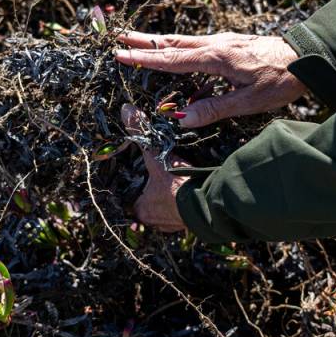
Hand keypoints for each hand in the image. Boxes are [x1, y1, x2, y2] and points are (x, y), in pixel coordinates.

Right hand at [113, 30, 307, 126]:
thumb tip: (181, 118)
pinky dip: (177, 46)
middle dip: (142, 41)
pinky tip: (175, 54)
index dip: (144, 60)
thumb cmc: (281, 80)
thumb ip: (213, 109)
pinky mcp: (231, 44)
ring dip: (157, 41)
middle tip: (115, 36)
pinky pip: (196, 44)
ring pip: (183, 40)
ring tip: (135, 40)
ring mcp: (223, 41)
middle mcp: (216, 44)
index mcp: (216, 57)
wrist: (309, 57)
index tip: (119, 55)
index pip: (172, 59)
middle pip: (171, 42)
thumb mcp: (248, 101)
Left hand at [120, 104, 187, 231]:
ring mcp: (173, 225)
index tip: (138, 178)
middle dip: (152, 195)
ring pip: (166, 212)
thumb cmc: (179, 185)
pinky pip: (182, 215)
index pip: (130, 200)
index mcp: (142, 210)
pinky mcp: (190, 225)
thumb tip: (126, 110)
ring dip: (169, 201)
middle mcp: (155, 222)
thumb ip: (142, 135)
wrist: (209, 204)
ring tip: (172, 185)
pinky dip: (183, 205)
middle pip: (148, 207)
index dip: (133, 188)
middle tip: (157, 180)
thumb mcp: (157, 156)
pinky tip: (188, 193)